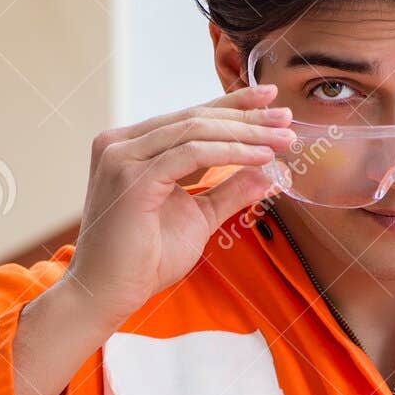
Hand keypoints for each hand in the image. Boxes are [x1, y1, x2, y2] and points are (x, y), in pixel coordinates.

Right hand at [61, 85, 294, 330]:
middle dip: (247, 116)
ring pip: (195, 131)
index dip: (233, 105)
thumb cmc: (145, 259)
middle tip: (287, 118)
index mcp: (132, 146)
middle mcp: (121, 143)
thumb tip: (269, 173)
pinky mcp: (131, 178)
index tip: (272, 101)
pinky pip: (191, 154)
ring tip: (283, 139)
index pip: (190, 117)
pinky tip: (261, 157)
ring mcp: (122, 157)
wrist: (108, 294)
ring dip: (245, 133)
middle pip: (195, 118)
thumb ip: (229, 192)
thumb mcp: (199, 217)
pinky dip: (230, 153)